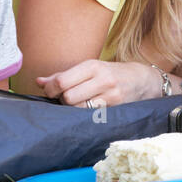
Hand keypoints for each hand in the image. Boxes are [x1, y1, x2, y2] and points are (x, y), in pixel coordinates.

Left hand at [36, 59, 156, 106]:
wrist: (143, 80)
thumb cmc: (111, 73)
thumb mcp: (90, 68)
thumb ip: (64, 75)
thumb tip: (39, 82)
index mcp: (93, 66)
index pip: (62, 81)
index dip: (51, 89)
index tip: (50, 91)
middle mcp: (103, 79)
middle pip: (68, 97)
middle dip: (61, 100)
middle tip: (64, 98)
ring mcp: (111, 96)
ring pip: (78, 109)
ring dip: (72, 109)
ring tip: (77, 103)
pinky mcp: (116, 108)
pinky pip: (90, 116)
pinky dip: (83, 114)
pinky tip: (87, 110)